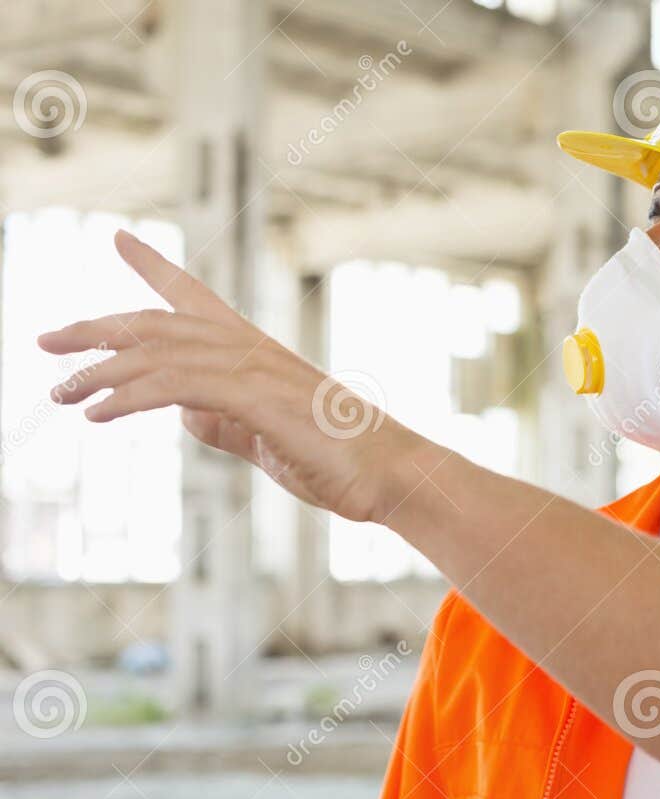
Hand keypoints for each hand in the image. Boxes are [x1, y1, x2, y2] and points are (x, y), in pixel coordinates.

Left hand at [41, 230, 432, 523]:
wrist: (389, 474)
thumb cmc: (337, 460)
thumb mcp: (266, 439)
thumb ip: (223, 423)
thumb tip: (183, 414)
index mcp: (256, 354)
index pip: (196, 297)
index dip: (154, 266)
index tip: (119, 240)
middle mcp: (251, 349)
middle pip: (157, 322)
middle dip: (95, 329)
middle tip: (46, 341)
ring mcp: (254, 369)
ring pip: (157, 353)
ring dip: (98, 372)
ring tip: (61, 394)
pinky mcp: (255, 398)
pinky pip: (175, 387)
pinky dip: (129, 396)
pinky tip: (98, 414)